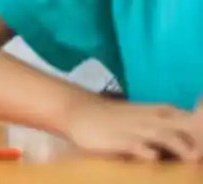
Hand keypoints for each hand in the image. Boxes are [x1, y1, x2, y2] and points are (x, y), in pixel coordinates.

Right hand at [61, 97, 200, 161]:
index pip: (194, 120)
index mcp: (163, 113)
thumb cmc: (117, 120)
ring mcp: (135, 128)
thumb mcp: (147, 119)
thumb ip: (170, 130)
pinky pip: (134, 144)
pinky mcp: (117, 139)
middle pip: (184, 126)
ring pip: (163, 134)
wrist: (79, 111)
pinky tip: (153, 156)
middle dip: (198, 139)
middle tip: (202, 155)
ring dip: (180, 146)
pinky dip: (145, 149)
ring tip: (193, 158)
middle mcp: (153, 119)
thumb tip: (194, 147)